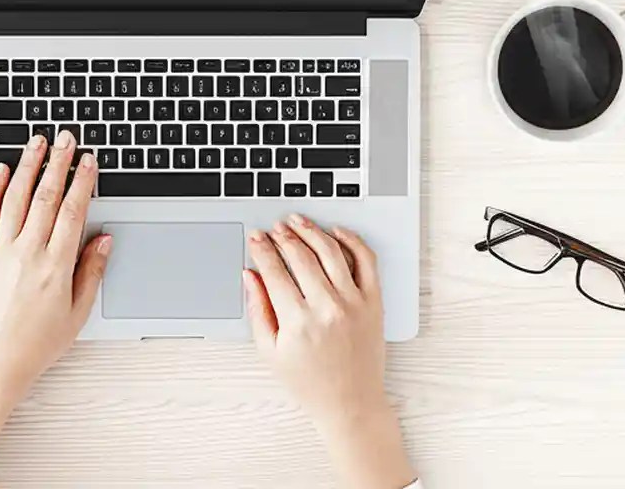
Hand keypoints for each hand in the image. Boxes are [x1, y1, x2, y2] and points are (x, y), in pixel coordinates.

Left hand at [0, 131, 109, 453]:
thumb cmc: (36, 344)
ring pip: (16, 197)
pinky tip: (2, 171)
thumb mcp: (78, 313)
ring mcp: (0, 252)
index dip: (83, 181)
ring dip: (29, 166)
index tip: (89, 161)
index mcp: (56, 266)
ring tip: (37, 143)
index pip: (74, 211)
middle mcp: (28, 253)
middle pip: (47, 196)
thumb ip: (92, 271)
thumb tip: (103, 239)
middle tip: (67, 138)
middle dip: (59, 163)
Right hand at [245, 213, 415, 488]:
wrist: (351, 403)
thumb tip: (250, 275)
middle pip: (300, 255)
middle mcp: (327, 308)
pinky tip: (336, 232)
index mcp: (298, 322)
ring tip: (298, 222)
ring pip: (330, 250)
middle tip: (273, 228)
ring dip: (311, 230)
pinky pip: (365, 260)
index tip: (255, 238)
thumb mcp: (271, 351)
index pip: (274, 271)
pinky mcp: (374, 302)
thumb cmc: (309, 383)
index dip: (261, 249)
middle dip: (282, 236)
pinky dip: (351, 240)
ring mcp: (354, 302)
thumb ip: (258, 309)